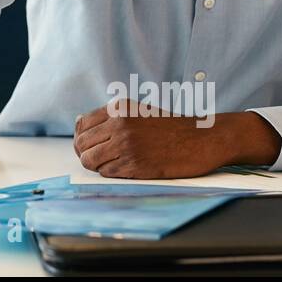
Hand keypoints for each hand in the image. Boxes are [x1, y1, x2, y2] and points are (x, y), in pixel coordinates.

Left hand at [73, 100, 237, 178]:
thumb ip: (111, 116)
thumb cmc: (170, 127)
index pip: (81, 125)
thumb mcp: (138, 111)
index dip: (81, 138)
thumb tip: (79, 124)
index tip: (88, 145)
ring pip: (90, 161)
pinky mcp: (135, 165)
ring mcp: (126, 145)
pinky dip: (112, 173)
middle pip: (81, 144)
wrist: (201, 139)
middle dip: (86, 153)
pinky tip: (127, 168)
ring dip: (97, 165)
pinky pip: (107, 173)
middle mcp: (119, 124)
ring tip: (112, 164)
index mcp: (119, 108)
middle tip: (98, 158)